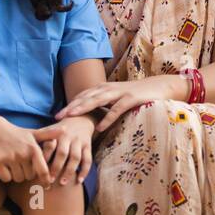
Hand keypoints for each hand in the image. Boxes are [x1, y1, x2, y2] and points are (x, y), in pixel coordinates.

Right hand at [0, 116, 51, 184]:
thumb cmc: (17, 134)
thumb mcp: (33, 133)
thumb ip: (48, 135)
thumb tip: (64, 130)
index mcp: (33, 148)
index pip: (43, 170)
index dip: (46, 180)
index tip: (47, 186)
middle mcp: (23, 153)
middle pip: (29, 177)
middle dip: (27, 174)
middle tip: (22, 165)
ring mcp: (10, 157)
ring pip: (17, 178)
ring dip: (16, 175)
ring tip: (14, 164)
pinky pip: (5, 178)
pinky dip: (5, 176)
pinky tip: (5, 166)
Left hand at [32, 116, 94, 186]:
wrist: (81, 119)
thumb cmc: (60, 129)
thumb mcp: (49, 130)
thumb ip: (38, 139)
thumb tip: (22, 151)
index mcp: (56, 134)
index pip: (49, 146)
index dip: (44, 158)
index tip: (38, 170)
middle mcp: (68, 137)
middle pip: (62, 153)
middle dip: (56, 168)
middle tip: (49, 181)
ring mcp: (79, 141)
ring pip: (75, 157)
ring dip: (69, 171)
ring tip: (62, 182)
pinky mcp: (88, 146)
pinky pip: (87, 159)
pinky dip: (84, 170)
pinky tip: (79, 180)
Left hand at [56, 75, 182, 133]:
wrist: (158, 87)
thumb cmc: (137, 95)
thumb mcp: (117, 97)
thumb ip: (104, 103)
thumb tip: (90, 116)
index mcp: (104, 88)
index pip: (82, 95)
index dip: (69, 104)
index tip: (57, 115)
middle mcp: (108, 88)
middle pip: (85, 97)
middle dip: (70, 107)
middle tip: (57, 117)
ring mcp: (119, 93)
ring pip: (97, 100)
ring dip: (82, 108)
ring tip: (71, 117)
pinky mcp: (131, 99)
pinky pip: (116, 110)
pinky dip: (107, 118)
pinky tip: (99, 128)